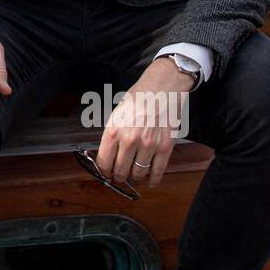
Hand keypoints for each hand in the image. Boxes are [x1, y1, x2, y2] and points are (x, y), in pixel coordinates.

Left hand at [95, 57, 192, 188]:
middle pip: (120, 171)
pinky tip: (150, 181)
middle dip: (117, 176)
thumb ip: (112, 135)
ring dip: (134, 178)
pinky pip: (158, 171)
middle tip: (118, 176)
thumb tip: (106, 154)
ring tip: (133, 176)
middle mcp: (130, 139)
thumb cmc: (138, 98)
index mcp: (114, 130)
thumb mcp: (116, 114)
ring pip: (138, 174)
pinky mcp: (165, 147)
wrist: (162, 88)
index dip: (104, 171)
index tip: (105, 173)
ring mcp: (148, 145)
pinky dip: (153, 180)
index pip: (104, 162)